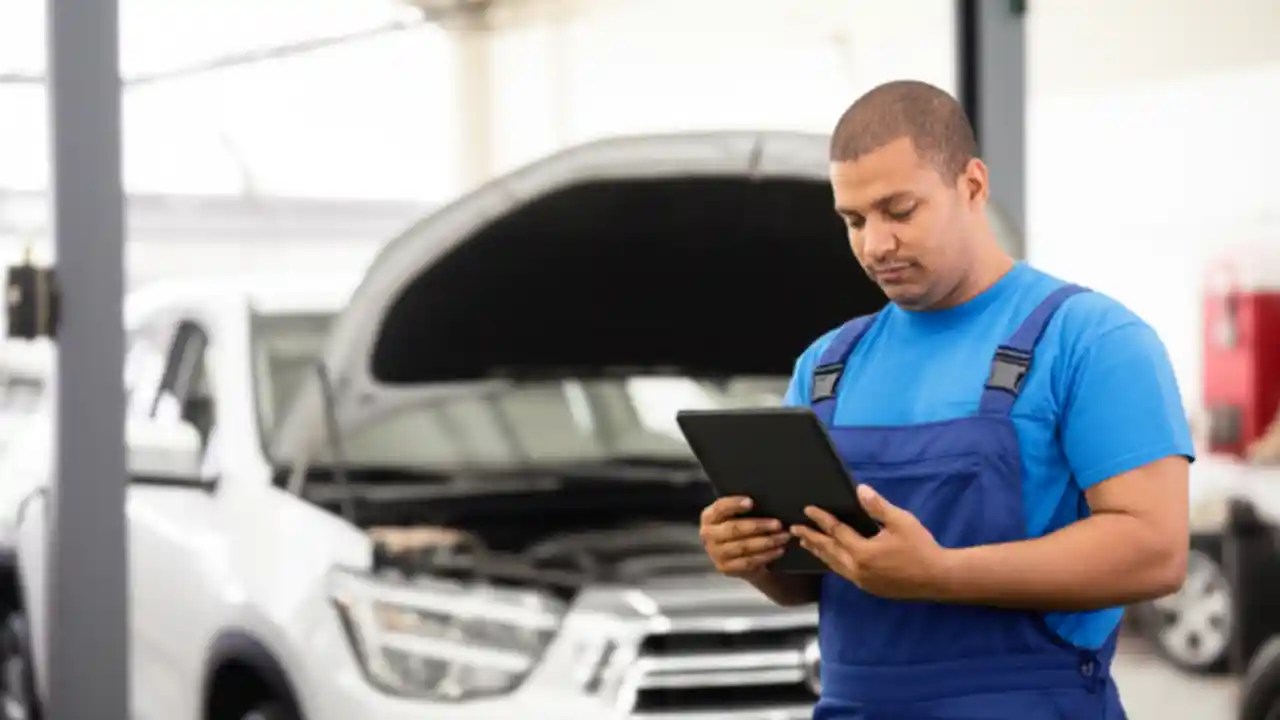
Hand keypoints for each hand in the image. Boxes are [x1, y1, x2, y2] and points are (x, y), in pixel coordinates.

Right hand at [699, 496, 791, 578]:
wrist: (737, 554)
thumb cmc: (740, 526)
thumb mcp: (737, 514)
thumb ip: (745, 507)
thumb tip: (767, 497)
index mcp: (709, 517)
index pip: (720, 507)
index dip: (734, 504)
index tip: (751, 502)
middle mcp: (707, 535)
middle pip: (734, 528)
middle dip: (758, 526)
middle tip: (778, 524)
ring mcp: (715, 553)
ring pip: (743, 547)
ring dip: (766, 542)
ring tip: (784, 537)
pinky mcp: (725, 568)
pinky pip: (748, 562)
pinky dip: (766, 556)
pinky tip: (779, 550)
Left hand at [791, 485, 949, 600]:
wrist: (938, 578)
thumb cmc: (920, 547)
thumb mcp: (900, 521)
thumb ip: (877, 506)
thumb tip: (860, 490)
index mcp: (862, 552)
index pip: (835, 532)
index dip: (820, 519)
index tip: (807, 510)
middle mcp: (857, 569)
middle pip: (828, 551)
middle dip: (811, 538)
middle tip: (794, 529)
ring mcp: (862, 581)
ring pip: (834, 564)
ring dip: (819, 552)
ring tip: (806, 543)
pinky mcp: (869, 587)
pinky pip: (844, 573)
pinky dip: (833, 563)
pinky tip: (831, 558)